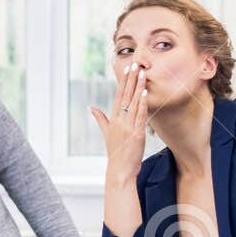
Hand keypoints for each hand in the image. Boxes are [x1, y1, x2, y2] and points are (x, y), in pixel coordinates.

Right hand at [89, 62, 148, 182]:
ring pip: (133, 103)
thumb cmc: (115, 153)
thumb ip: (100, 119)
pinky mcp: (136, 133)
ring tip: (142, 73)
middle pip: (125, 96)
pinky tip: (144, 93)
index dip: (124, 82)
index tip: (127, 70)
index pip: (118, 96)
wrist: (120, 171)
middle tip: (135, 64)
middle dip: (131, 80)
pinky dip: (142, 104)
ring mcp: (127, 126)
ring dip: (138, 87)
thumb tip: (91, 107)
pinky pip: (140, 115)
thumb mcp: (106, 134)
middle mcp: (119, 121)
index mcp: (113, 120)